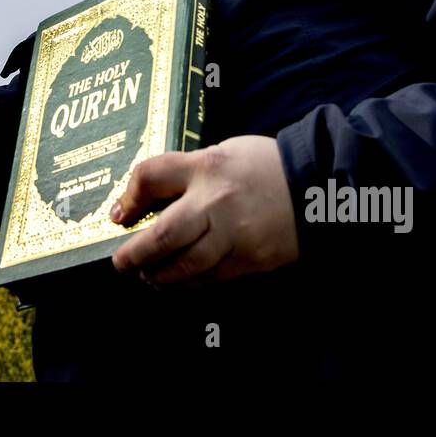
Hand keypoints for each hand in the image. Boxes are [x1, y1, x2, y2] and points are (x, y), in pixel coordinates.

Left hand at [109, 134, 298, 288]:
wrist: (317, 186)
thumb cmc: (264, 166)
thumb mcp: (222, 152)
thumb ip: (188, 172)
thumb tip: (150, 200)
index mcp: (208, 166)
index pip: (152, 175)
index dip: (128, 197)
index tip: (118, 216)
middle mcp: (216, 201)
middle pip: (163, 236)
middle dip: (136, 254)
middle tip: (122, 263)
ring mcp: (235, 235)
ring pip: (186, 267)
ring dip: (160, 276)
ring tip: (148, 276)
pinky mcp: (251, 260)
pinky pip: (211, 279)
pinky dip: (189, 284)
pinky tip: (178, 283)